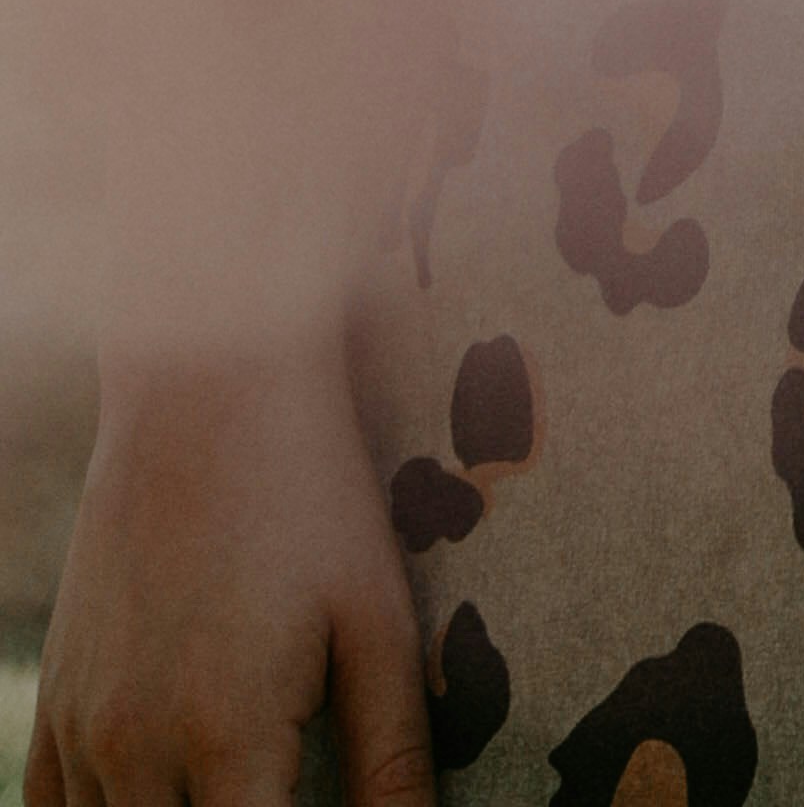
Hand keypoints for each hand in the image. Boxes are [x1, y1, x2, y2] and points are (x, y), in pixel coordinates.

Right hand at [30, 335, 429, 806]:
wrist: (206, 390)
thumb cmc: (309, 498)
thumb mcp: (376, 619)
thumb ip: (391, 756)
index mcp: (228, 741)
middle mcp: (138, 752)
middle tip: (279, 791)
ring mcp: (84, 730)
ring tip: (234, 784)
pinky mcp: (58, 701)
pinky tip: (162, 793)